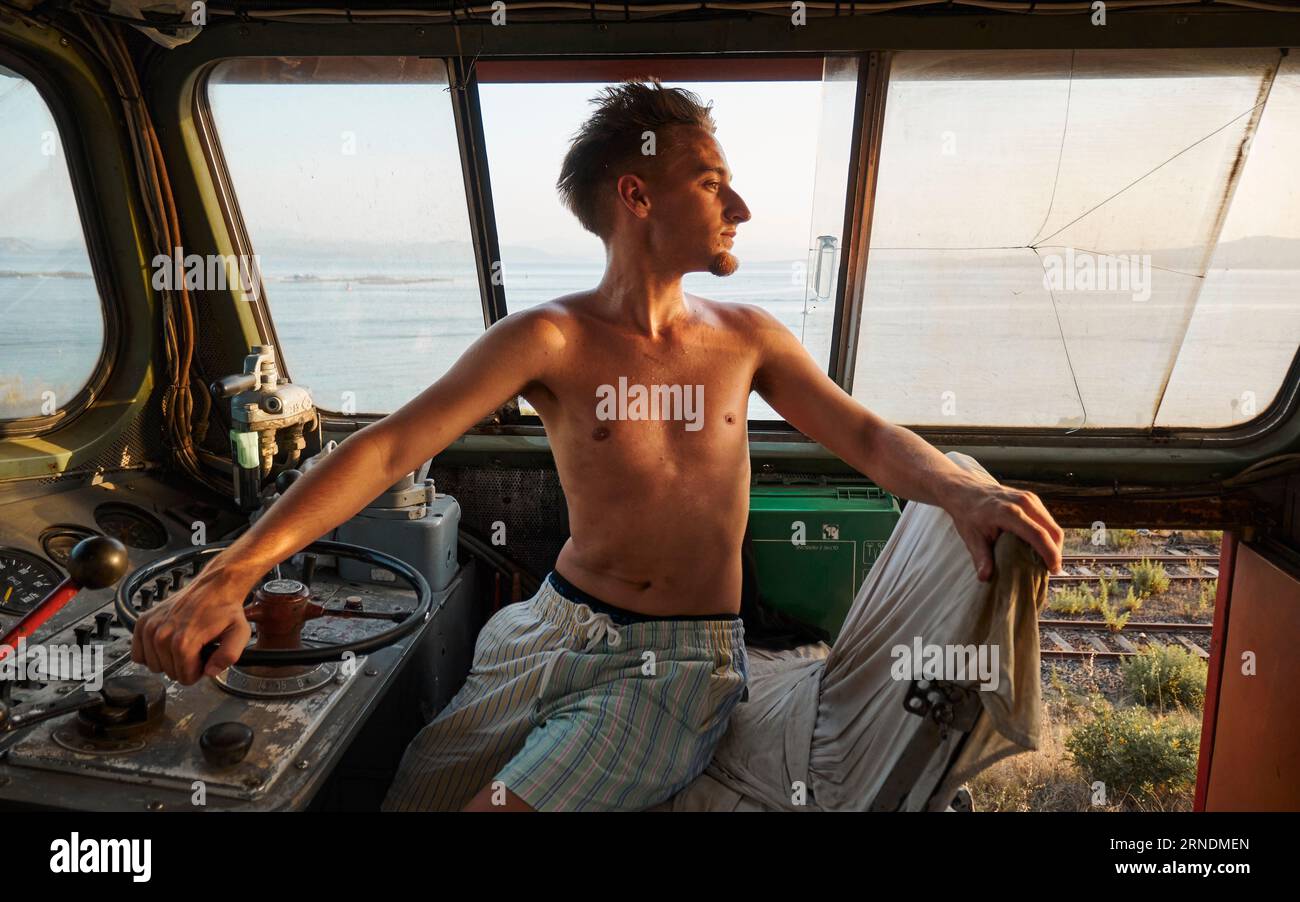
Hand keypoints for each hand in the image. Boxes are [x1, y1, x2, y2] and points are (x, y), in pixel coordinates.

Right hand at [130, 561, 253, 684]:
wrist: (215, 586)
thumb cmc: (225, 608)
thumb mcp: (239, 633)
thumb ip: (228, 656)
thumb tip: (210, 671)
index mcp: (184, 641)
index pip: (184, 678)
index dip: (198, 672)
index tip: (204, 658)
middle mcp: (163, 635)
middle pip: (169, 673)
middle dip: (184, 666)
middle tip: (196, 649)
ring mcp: (151, 628)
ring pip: (154, 666)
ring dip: (168, 660)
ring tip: (184, 644)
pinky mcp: (143, 622)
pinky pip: (138, 653)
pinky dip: (151, 653)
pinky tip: (167, 644)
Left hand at [945, 480, 1064, 581]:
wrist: (966, 490)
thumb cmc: (968, 514)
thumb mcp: (971, 537)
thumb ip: (981, 557)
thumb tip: (985, 578)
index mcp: (1008, 513)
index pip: (1038, 535)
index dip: (1050, 554)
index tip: (1053, 570)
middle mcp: (1023, 502)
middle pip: (1052, 530)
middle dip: (1056, 552)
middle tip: (1050, 569)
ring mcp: (1029, 498)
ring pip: (1052, 524)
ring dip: (1053, 543)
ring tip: (1046, 560)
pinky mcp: (1032, 498)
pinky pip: (1047, 519)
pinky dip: (1048, 534)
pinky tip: (1040, 546)